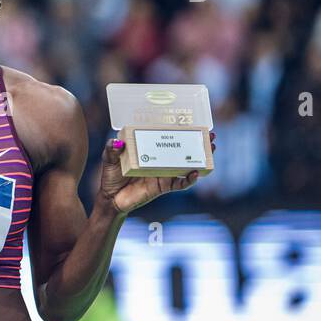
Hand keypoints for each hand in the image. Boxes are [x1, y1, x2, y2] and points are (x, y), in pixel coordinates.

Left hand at [97, 131, 215, 214]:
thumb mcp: (109, 160)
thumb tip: (117, 142)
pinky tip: (195, 173)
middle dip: (197, 142)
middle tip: (210, 135)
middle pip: (181, 150)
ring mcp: (162, 173)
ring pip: (185, 164)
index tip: (192, 122)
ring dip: (199, 158)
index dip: (178, 130)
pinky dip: (188, 179)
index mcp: (148, 150)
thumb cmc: (111, 177)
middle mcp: (158, 160)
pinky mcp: (163, 186)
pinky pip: (179, 183)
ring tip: (211, 149)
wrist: (111, 199)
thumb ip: (111, 150)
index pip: (165, 137)